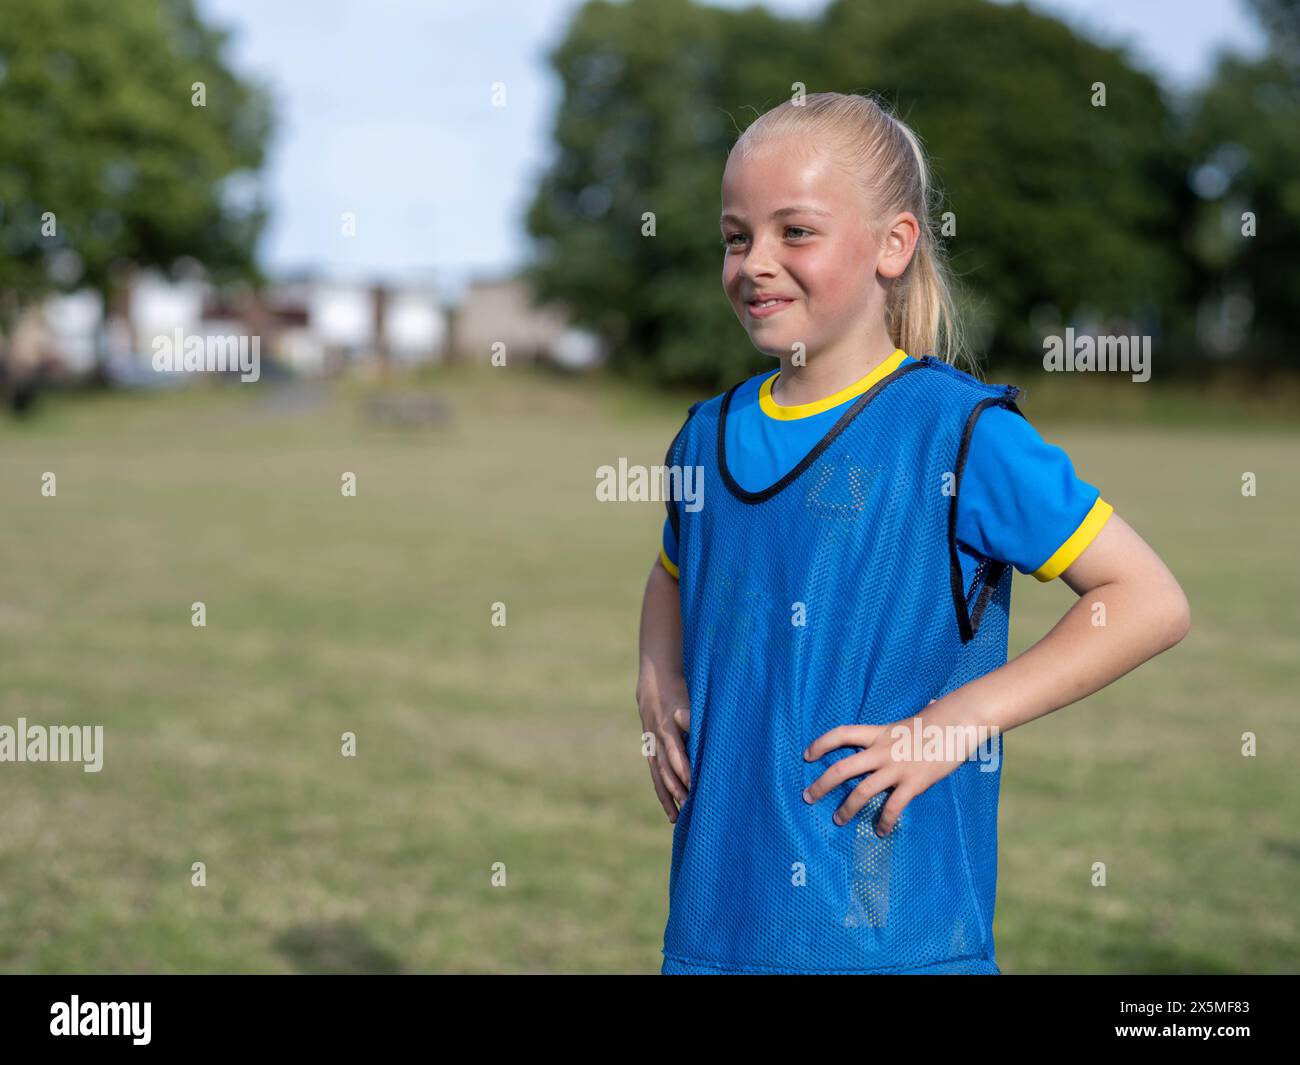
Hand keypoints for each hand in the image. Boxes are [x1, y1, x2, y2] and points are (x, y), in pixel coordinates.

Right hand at [637, 680, 691, 823]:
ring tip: (677, 817)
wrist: (655, 678)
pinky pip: (656, 773)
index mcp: (667, 724)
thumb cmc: (678, 688)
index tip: (694, 783)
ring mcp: (653, 743)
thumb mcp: (686, 696)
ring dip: (668, 795)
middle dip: (676, 787)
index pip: (675, 751)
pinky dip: (663, 791)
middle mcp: (658, 736)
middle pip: (666, 766)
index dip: (683, 767)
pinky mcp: (652, 748)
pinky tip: (671, 809)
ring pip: (659, 774)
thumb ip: (690, 715)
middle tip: (689, 805)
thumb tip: (693, 725)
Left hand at [801, 699, 968, 836]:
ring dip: (846, 808)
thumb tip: (932, 704)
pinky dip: (885, 821)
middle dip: (821, 785)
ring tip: (837, 820)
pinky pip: (893, 807)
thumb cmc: (940, 719)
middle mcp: (882, 751)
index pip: (841, 734)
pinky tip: (881, 831)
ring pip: (862, 791)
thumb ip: (911, 721)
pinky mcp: (914, 783)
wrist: (959, 722)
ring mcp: (896, 768)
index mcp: (879, 733)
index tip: (807, 755)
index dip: (821, 743)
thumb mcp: (915, 718)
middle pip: (842, 768)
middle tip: (807, 797)